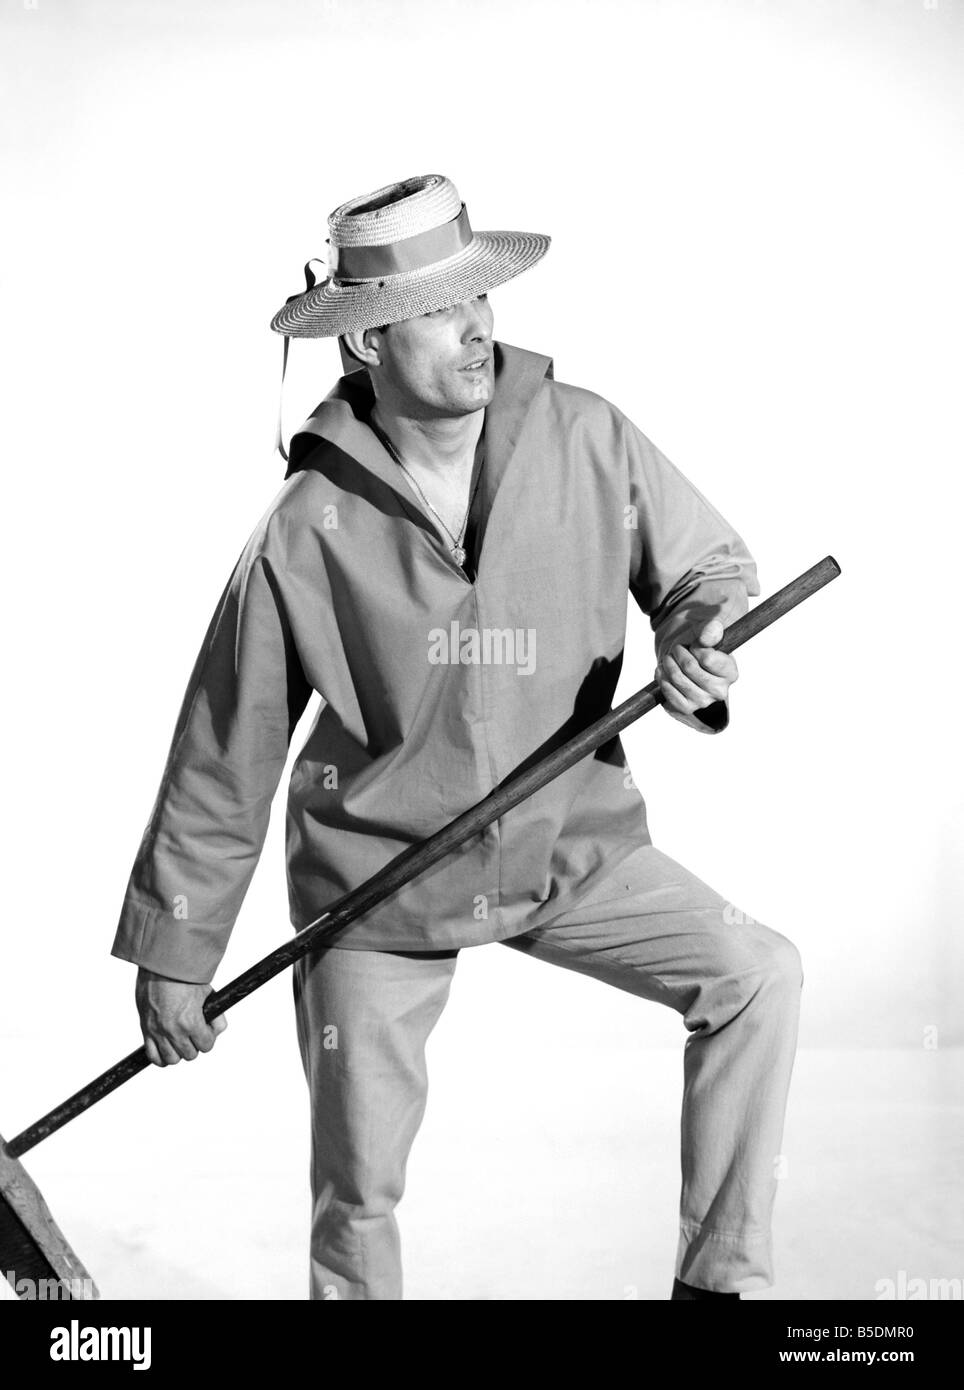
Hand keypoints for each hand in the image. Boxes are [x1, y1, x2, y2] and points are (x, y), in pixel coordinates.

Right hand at [135, 967, 226, 1066]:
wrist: (161, 964)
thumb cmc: (183, 975)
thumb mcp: (208, 992)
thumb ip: (215, 1015)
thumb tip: (217, 1027)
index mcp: (190, 1021)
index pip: (206, 1046)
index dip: (209, 1037)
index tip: (207, 1029)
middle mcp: (172, 1030)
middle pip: (189, 1055)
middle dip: (195, 1044)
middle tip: (194, 1032)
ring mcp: (157, 1031)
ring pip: (171, 1059)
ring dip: (178, 1051)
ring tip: (181, 1038)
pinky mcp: (145, 1028)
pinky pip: (152, 1055)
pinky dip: (160, 1056)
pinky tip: (166, 1047)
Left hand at [655, 618, 738, 733]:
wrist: (687, 661)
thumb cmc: (700, 647)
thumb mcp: (707, 633)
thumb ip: (711, 630)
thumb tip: (705, 639)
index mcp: (730, 672)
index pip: (707, 658)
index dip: (695, 647)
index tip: (694, 645)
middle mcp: (720, 691)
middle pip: (689, 667)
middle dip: (678, 653)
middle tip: (677, 649)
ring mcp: (703, 702)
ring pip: (677, 678)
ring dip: (668, 664)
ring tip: (669, 658)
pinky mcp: (687, 708)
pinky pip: (670, 694)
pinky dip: (662, 679)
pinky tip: (662, 671)